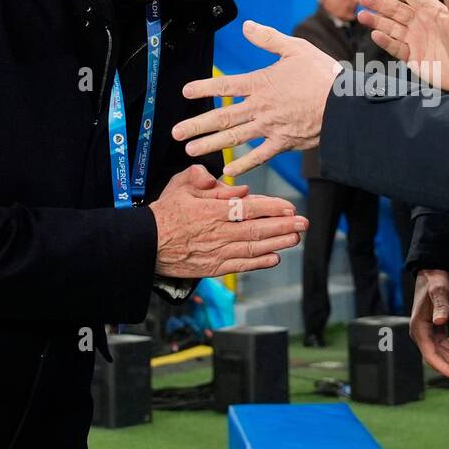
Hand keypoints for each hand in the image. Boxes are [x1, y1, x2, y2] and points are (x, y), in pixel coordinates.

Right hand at [149, 164, 306, 276]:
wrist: (144, 244)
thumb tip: (238, 187)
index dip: (272, 209)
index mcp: (212, 211)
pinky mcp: (213, 268)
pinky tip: (274, 258)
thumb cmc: (164, 212)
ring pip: (253, 248)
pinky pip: (241, 265)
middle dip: (284, 226)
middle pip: (258, 229)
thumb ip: (206, 181)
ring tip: (295, 238)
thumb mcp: (181, 186)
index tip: (290, 207)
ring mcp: (217, 252)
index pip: (249, 209)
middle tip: (304, 223)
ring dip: (278, 243)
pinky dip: (259, 263)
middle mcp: (218, 233)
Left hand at [173, 21, 344, 176]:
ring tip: (190, 151)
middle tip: (176, 133)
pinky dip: (243, 164)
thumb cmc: (322, 74)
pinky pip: (259, 155)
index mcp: (261, 83)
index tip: (185, 92)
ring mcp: (270, 127)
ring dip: (210, 144)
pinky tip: (227, 170)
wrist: (343, 104)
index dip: (203, 88)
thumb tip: (246, 25)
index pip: (225, 86)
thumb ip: (268, 38)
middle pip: (222, 117)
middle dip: (196, 125)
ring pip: (234, 138)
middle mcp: (260, 107)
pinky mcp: (283, 143)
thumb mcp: (295, 48)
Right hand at [358, 0, 448, 94]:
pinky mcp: (412, 58)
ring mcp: (415, 40)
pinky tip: (375, 35)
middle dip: (379, 3)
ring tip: (361, 15)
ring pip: (391, 27)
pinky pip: (395, 47)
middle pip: (395, 10)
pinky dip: (384, 41)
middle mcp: (421, 23)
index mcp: (432, 10)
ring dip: (376, 21)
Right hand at [409, 269, 448, 383]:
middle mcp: (421, 335)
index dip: (446, 368)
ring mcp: (428, 335)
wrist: (434, 274)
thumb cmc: (435, 281)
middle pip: (439, 359)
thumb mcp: (439, 291)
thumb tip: (441, 322)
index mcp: (419, 329)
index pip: (431, 356)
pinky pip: (446, 350)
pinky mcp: (436, 333)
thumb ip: (441, 305)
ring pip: (444, 356)